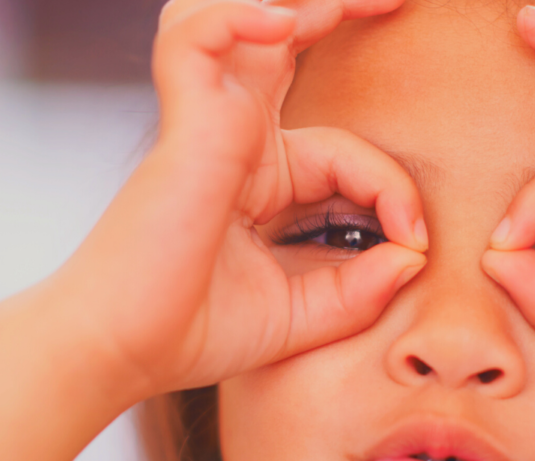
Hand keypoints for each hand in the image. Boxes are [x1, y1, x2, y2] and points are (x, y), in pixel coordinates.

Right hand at [49, 0, 426, 402]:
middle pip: (282, 45)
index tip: (414, 244)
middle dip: (340, 12)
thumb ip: (359, 289)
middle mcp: (232, 137)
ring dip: (289, 5)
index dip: (392, 188)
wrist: (120, 352)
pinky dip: (234, 18)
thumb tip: (414, 255)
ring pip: (234, 22)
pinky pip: (197, 40)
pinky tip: (285, 23)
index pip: (344, 148)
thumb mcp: (298, 314)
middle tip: (396, 2)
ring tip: (341, 4)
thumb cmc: (189, 331)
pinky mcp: (185, 126)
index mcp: (258, 174)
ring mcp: (207, 124)